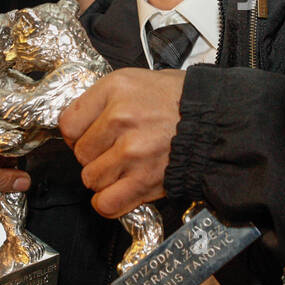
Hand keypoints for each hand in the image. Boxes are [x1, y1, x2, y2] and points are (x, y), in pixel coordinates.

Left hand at [58, 68, 185, 217]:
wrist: (217, 121)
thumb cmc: (180, 100)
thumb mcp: (137, 80)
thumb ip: (104, 100)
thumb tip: (78, 124)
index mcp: (115, 89)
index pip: (67, 123)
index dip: (77, 134)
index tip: (89, 136)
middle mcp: (120, 119)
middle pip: (79, 154)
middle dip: (95, 156)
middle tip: (116, 150)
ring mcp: (131, 151)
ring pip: (91, 179)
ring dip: (105, 178)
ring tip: (124, 168)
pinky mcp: (144, 179)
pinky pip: (106, 203)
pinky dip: (109, 202)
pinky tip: (121, 191)